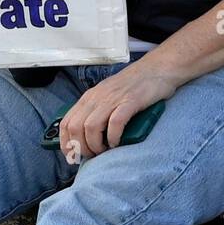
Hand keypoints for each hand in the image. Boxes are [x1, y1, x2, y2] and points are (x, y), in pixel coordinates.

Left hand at [59, 58, 181, 161]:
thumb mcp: (107, 96)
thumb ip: (96, 112)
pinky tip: (117, 143)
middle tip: (93, 156)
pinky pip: (115, 122)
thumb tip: (87, 137)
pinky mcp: (130, 101)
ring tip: (105, 151)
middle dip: (81, 148)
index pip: (66, 123)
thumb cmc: (133, 86)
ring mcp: (113, 98)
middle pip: (76, 128)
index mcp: (89, 98)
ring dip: (95, 145)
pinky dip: (113, 137)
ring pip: (91, 127)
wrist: (157, 68)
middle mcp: (97, 98)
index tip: (73, 156)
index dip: (66, 143)